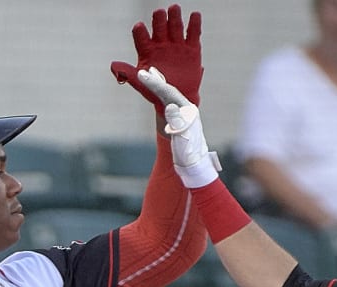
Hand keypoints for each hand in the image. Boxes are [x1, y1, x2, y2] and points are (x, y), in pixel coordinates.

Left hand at [110, 4, 201, 111]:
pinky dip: (194, 25)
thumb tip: (113, 66)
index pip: (141, 37)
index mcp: (147, 50)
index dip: (140, 32)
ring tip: (174, 8)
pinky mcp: (191, 49)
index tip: (139, 27)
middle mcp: (161, 44)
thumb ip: (127, 73)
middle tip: (159, 12)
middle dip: (158, 20)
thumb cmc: (156, 92)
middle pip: (159, 28)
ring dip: (174, 18)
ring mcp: (176, 45)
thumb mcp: (140, 84)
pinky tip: (195, 15)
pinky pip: (193, 34)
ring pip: (175, 27)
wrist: (177, 101)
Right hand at [137, 67, 219, 187]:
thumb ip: (176, 121)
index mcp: (189, 111)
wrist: (193, 167)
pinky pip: (166, 104)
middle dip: (156, 81)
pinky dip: (158, 96)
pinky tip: (154, 91)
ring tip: (149, 74)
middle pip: (170, 91)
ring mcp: (181, 115)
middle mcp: (186, 110)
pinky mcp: (176, 121)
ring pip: (168, 96)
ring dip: (158, 86)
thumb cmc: (189, 154)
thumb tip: (170, 106)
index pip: (170, 93)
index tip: (143, 75)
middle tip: (144, 71)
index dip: (156, 84)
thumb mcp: (182, 138)